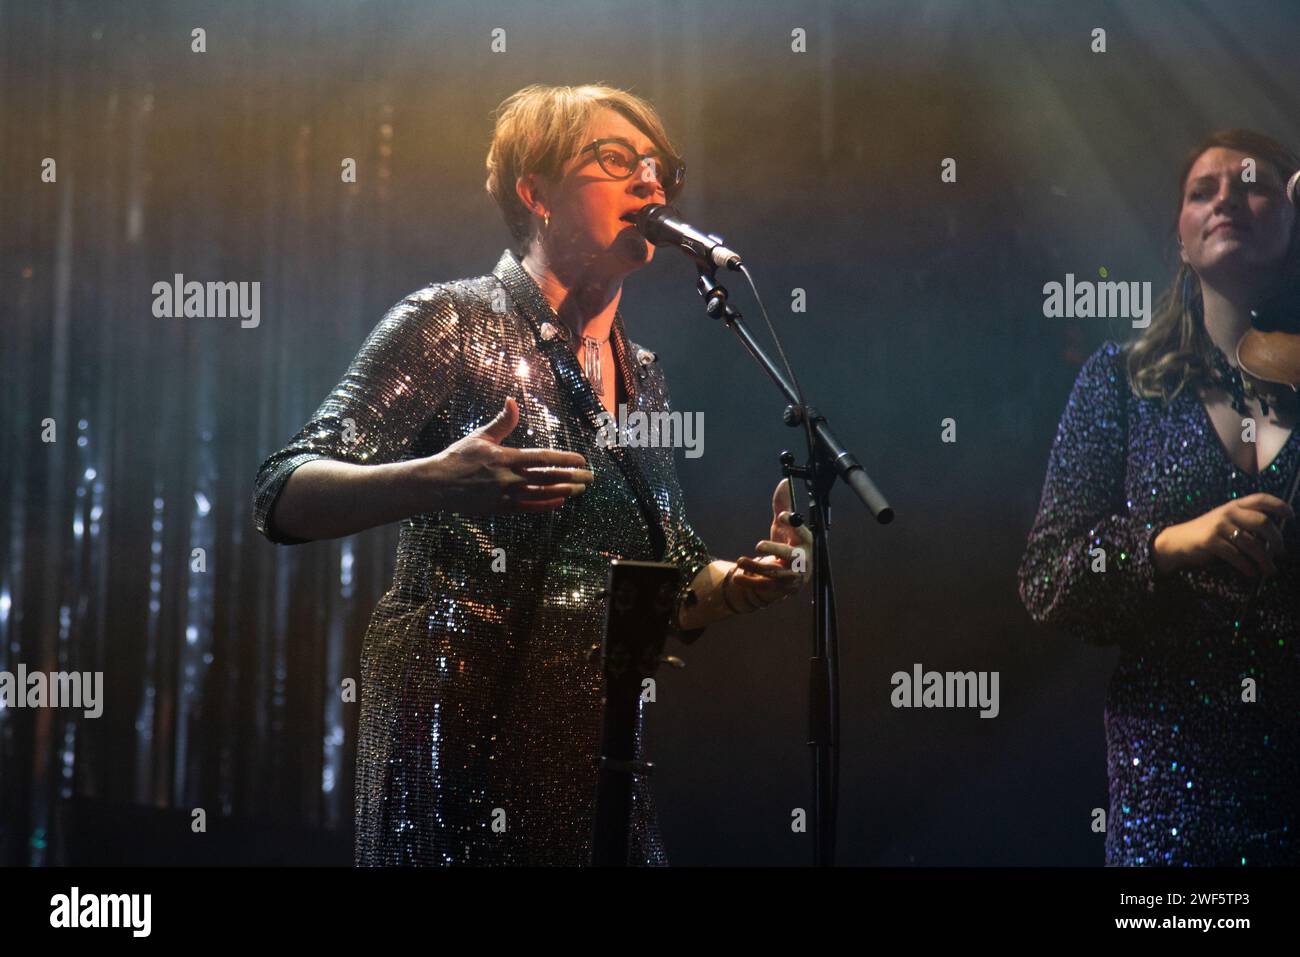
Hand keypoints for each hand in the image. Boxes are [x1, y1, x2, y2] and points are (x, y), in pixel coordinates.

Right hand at [412, 397, 593, 513]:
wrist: (437, 485)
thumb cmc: (458, 457)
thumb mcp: (480, 436)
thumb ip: (501, 422)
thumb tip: (512, 401)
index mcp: (505, 458)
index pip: (543, 458)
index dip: (565, 459)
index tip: (581, 459)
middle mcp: (509, 478)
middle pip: (548, 478)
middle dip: (572, 476)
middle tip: (590, 476)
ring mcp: (506, 495)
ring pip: (541, 494)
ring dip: (563, 490)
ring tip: (580, 489)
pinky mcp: (501, 508)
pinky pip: (529, 508)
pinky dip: (546, 504)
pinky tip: (560, 501)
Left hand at [728, 478, 814, 610]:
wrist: (786, 577)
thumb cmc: (786, 546)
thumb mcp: (782, 526)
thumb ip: (783, 506)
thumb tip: (784, 483)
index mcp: (804, 543)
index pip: (802, 533)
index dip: (793, 525)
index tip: (781, 515)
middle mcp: (802, 561)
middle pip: (791, 556)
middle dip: (775, 550)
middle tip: (758, 544)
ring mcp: (792, 577)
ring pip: (774, 573)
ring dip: (756, 567)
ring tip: (740, 560)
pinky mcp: (781, 590)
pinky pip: (764, 587)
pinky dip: (750, 582)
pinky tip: (737, 577)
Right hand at [1153, 492, 1292, 578]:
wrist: (1177, 541)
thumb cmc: (1205, 533)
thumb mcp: (1224, 521)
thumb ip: (1245, 523)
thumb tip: (1273, 538)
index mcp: (1233, 505)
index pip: (1261, 499)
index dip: (1279, 505)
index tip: (1291, 516)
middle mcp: (1228, 512)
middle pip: (1262, 522)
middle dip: (1276, 539)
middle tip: (1281, 552)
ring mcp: (1219, 526)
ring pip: (1251, 543)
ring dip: (1264, 559)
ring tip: (1270, 569)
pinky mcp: (1211, 541)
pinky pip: (1236, 555)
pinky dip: (1247, 566)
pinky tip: (1252, 573)